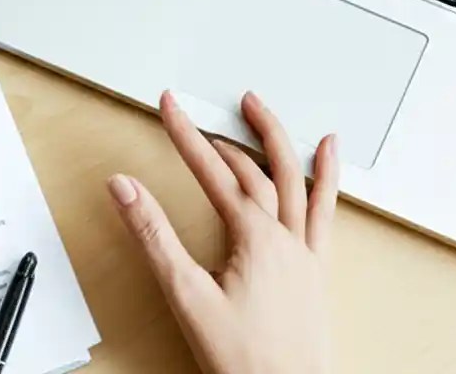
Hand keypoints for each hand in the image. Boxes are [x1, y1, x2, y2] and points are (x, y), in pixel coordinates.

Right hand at [107, 91, 338, 373]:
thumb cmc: (242, 359)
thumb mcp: (186, 295)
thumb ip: (154, 236)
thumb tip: (126, 189)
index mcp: (253, 238)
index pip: (212, 172)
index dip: (186, 135)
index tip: (170, 107)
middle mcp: (285, 237)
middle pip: (253, 170)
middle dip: (222, 134)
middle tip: (199, 110)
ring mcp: (305, 251)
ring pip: (294, 179)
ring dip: (275, 139)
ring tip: (259, 109)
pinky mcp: (316, 270)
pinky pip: (326, 210)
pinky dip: (327, 176)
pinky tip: (329, 154)